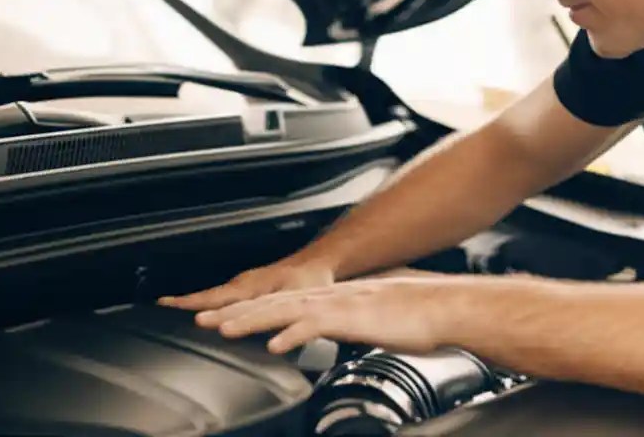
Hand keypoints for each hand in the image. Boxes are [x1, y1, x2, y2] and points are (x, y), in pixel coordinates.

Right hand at [157, 257, 335, 310]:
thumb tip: (263, 333)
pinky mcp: (249, 287)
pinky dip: (206, 301)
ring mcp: (244, 284)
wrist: (318, 263)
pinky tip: (203, 310)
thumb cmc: (310, 280)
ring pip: (212, 295)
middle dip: (182, 302)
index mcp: (250, 286)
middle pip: (207, 295)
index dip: (194, 305)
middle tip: (159, 306)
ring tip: (169, 308)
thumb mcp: (297, 299)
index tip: (169, 308)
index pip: (215, 298)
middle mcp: (243, 284)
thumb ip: (278, 314)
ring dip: (192, 302)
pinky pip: (221, 295)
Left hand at [193, 276, 467, 354]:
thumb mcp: (370, 320)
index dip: (248, 311)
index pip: (281, 304)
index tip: (220, 319)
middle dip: (235, 313)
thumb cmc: (414, 316)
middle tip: (201, 320)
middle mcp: (330, 298)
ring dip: (252, 321)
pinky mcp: (353, 318)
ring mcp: (339, 306)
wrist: (441, 306)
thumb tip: (335, 334)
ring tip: (224, 329)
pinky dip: (292, 334)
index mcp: (332, 299)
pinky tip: (275, 345)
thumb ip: (346, 325)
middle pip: (273, 304)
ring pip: (285, 311)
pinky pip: (315, 326)